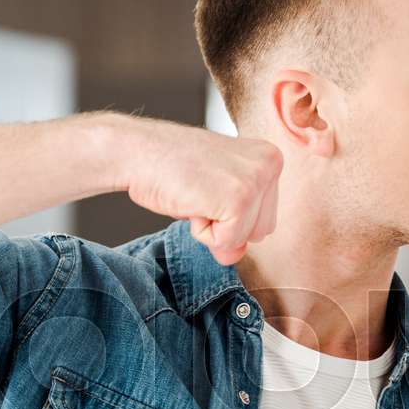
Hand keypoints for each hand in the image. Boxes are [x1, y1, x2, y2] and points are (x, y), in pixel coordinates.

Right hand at [116, 115, 282, 264]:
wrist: (137, 151)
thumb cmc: (172, 167)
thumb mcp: (217, 192)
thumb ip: (238, 224)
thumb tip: (235, 257)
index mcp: (270, 157)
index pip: (264, 217)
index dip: (229, 213)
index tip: (207, 184)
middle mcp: (271, 164)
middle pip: (260, 232)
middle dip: (225, 223)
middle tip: (200, 190)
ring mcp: (257, 181)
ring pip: (245, 239)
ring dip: (213, 227)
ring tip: (196, 194)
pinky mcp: (240, 200)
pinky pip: (226, 242)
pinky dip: (202, 232)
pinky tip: (191, 200)